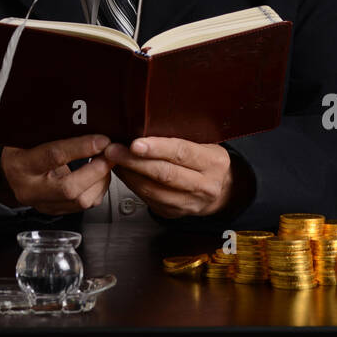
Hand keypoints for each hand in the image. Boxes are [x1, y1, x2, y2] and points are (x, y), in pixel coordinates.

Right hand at [0, 135, 111, 215]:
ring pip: (79, 201)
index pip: (53, 156)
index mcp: (21, 164)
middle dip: (96, 171)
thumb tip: (82, 116)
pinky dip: (97, 189)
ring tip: (108, 162)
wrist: (5, 172)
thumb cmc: (18, 148)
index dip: (81, 148)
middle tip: (111, 154)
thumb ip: (52, 130)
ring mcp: (42, 204)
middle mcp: (30, 189)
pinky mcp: (54, 211)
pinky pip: (82, 206)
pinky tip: (100, 175)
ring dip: (100, 181)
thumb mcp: (27, 135)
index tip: (101, 140)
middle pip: (69, 188)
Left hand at [103, 137, 235, 217]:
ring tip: (114, 160)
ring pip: (153, 190)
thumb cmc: (207, 160)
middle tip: (114, 150)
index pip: (182, 153)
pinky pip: (149, 199)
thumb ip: (181, 135)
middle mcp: (204, 185)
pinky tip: (123, 173)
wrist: (222, 190)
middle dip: (135, 162)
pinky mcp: (175, 213)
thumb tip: (145, 123)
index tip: (135, 143)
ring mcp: (190, 202)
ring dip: (129, 174)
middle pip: (165, 174)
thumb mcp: (205, 142)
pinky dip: (132, 185)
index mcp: (213, 162)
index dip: (157, 148)